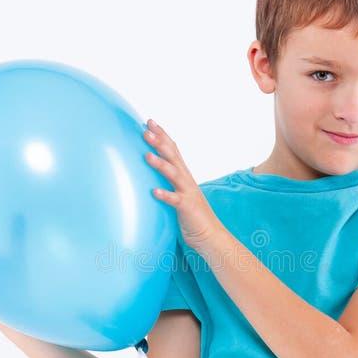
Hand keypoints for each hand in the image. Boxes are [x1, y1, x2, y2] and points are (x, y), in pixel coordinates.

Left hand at [143, 118, 223, 252]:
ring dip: (161, 164)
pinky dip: (165, 195)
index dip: (163, 135)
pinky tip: (154, 191)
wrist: (211, 236)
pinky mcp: (187, 208)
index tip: (150, 122)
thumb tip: (152, 175)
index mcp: (184, 176)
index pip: (173, 150)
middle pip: (173, 156)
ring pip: (174, 174)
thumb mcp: (180, 194)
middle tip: (146, 129)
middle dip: (160, 142)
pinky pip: (175, 200)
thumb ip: (170, 182)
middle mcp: (187, 180)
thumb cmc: (192, 216)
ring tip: (147, 155)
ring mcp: (188, 193)